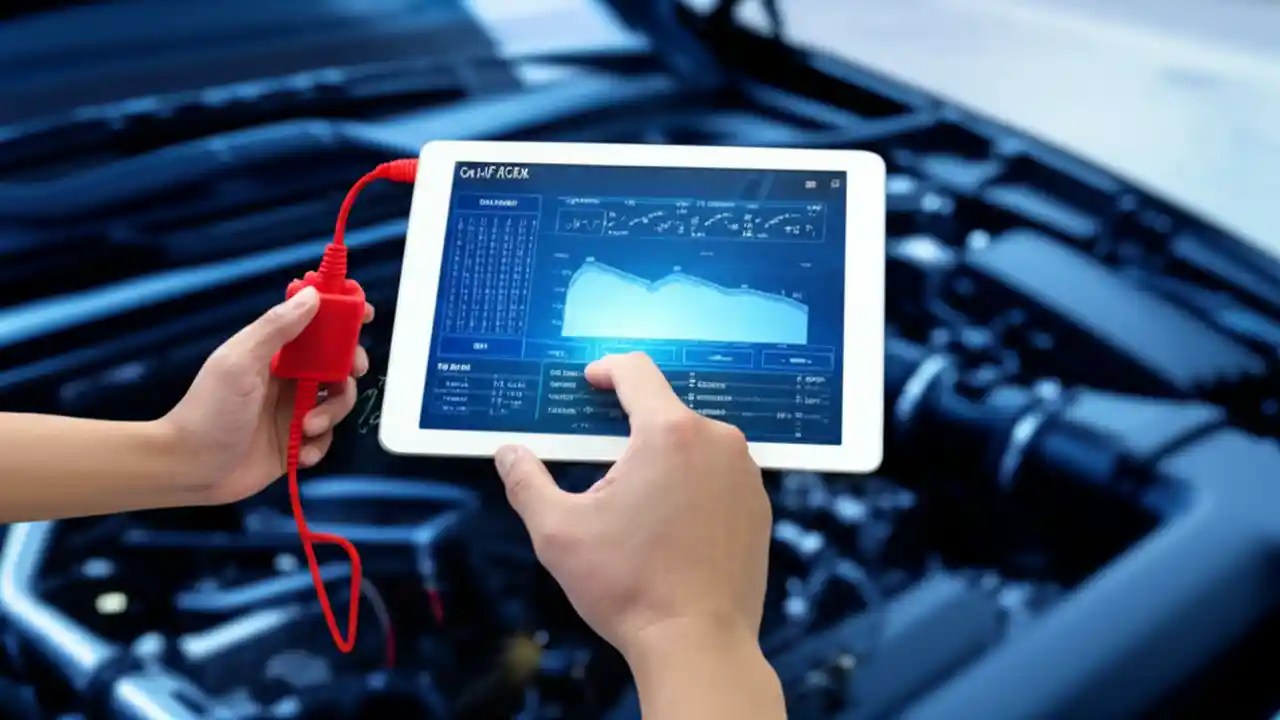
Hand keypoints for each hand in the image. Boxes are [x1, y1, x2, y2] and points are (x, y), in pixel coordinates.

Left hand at [161, 287, 372, 503]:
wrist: (191, 468)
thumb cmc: (208, 410)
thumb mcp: (240, 361)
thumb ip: (276, 328)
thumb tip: (313, 296)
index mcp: (275, 354)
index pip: (314, 326)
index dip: (341, 317)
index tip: (365, 314)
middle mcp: (288, 379)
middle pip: (337, 363)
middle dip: (350, 367)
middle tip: (351, 372)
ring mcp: (294, 412)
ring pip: (338, 401)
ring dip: (332, 413)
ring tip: (307, 428)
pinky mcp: (296, 444)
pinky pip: (327, 439)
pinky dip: (320, 445)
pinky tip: (300, 452)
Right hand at [493, 352, 771, 656]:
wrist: (699, 644)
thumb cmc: (630, 589)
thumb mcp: (558, 533)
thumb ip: (527, 482)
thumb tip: (508, 454)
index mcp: (669, 433)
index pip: (636, 372)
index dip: (606, 370)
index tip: (591, 382)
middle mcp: (716, 442)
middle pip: (664, 413)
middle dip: (629, 433)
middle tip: (601, 471)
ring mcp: (744, 474)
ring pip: (693, 446)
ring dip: (662, 462)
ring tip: (636, 510)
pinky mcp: (759, 505)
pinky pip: (718, 477)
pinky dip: (692, 488)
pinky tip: (669, 528)